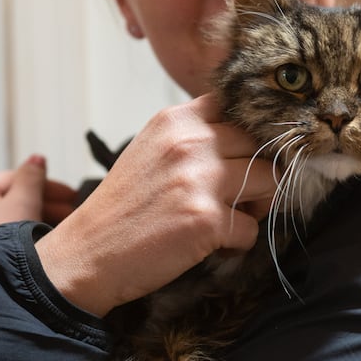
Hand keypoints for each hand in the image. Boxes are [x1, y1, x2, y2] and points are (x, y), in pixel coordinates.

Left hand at [0, 155, 76, 292]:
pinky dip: (12, 245)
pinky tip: (31, 254)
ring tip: (54, 236)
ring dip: (28, 225)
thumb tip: (36, 160)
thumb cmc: (0, 255)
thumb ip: (32, 178)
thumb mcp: (24, 205)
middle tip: (68, 216)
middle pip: (6, 202)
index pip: (15, 179)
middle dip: (40, 207)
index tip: (71, 196)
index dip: (47, 186)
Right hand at [35, 94, 276, 316]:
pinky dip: (238, 243)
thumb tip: (245, 140)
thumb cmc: (123, 206)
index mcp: (176, 120)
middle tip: (238, 198)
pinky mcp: (208, 219)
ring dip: (257, 205)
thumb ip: (191, 136)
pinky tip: (213, 246)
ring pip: (271, 181)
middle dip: (259, 172)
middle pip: (261, 146)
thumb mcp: (151, 149)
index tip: (240, 158)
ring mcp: (201, 179)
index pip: (238, 108)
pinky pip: (252, 228)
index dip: (247, 136)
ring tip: (230, 219)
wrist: (88, 251)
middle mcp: (191, 141)